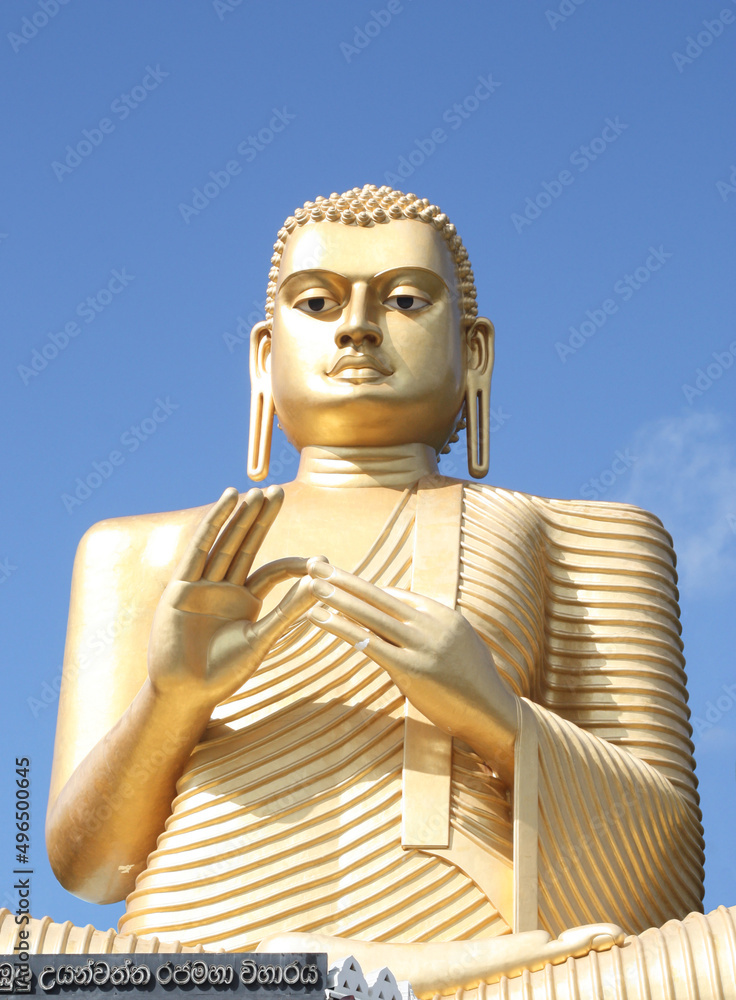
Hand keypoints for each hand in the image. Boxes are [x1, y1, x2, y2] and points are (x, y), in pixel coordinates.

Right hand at [148, 487, 314, 712]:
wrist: (186, 693)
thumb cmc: (224, 674)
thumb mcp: (261, 639)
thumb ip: (288, 612)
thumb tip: (321, 584)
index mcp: (245, 602)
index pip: (273, 571)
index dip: (295, 563)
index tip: (322, 561)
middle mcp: (224, 588)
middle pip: (246, 545)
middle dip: (260, 519)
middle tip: (277, 491)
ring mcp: (202, 585)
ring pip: (224, 543)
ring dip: (239, 516)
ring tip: (255, 491)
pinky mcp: (181, 586)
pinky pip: (200, 549)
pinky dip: (213, 524)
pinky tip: (227, 501)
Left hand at [305, 559, 517, 779]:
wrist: (494, 713)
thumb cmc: (474, 683)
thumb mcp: (457, 645)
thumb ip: (431, 630)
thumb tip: (405, 621)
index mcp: (441, 615)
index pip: (395, 595)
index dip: (363, 588)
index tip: (338, 577)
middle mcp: (430, 624)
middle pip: (378, 596)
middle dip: (344, 579)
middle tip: (315, 563)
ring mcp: (421, 645)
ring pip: (370, 615)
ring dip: (337, 598)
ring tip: (310, 584)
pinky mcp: (411, 669)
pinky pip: (369, 643)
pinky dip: (341, 627)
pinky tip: (320, 618)